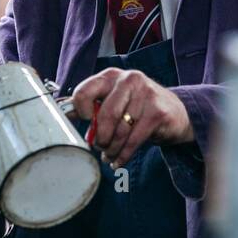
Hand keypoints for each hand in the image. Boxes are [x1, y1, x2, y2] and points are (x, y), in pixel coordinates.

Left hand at [70, 68, 193, 168]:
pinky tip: (119, 160)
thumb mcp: (113, 100)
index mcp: (111, 76)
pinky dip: (123, 155)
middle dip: (100, 137)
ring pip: (120, 131)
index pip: (85, 91)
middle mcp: (129, 80)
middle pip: (105, 115)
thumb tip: (61, 113)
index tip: (85, 122)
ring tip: (109, 155)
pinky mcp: (157, 112)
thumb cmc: (137, 107)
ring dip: (111, 149)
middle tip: (99, 147)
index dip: (80, 111)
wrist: (175, 113)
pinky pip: (134, 140)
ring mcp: (145, 95)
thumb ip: (91, 105)